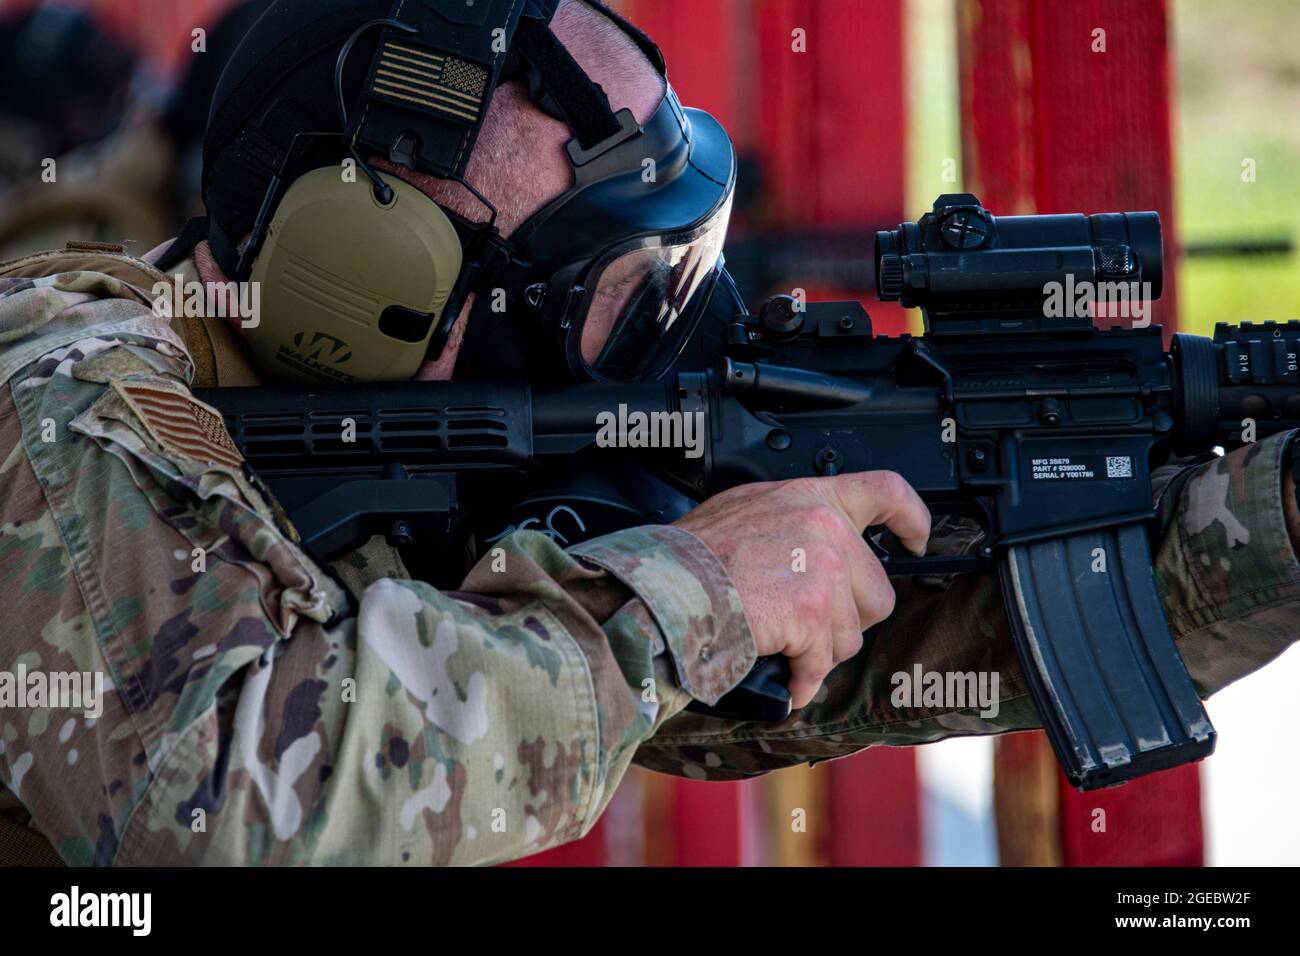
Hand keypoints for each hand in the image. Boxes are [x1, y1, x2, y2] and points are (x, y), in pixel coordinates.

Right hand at [674, 471, 930, 708]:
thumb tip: (816, 552)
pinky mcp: (815, 612)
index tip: (915, 540)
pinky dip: (800, 678)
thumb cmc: (689, 557)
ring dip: (816, 650)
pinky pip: (823, 664)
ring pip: (850, 636)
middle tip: (800, 622)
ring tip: (774, 639)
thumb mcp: (745, 511)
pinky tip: (780, 675)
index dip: (910, 519)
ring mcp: (824, 570)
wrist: (665, 587)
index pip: (885, 492)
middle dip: (843, 619)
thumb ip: (792, 522)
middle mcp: (825, 528)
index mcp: (810, 497)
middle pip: (875, 592)